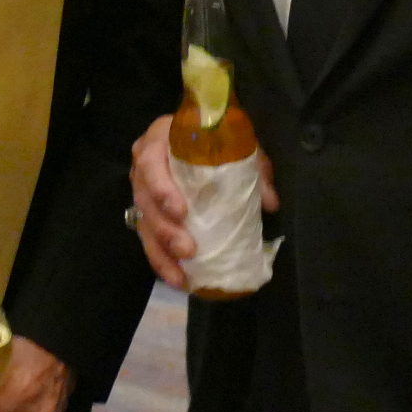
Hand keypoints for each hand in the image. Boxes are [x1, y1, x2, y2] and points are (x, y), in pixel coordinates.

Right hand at [131, 115, 275, 289]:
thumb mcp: (239, 144)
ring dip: (160, 252)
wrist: (198, 133)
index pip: (151, 162)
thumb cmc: (217, 136)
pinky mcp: (145, 211)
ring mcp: (141, 190)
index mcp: (160, 139)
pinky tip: (176, 278)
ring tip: (179, 276)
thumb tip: (270, 204)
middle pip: (144, 199)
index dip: (162, 188)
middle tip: (188, 250)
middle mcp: (143, 165)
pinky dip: (160, 260)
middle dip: (164, 229)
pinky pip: (147, 238)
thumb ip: (255, 169)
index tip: (181, 212)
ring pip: (142, 223)